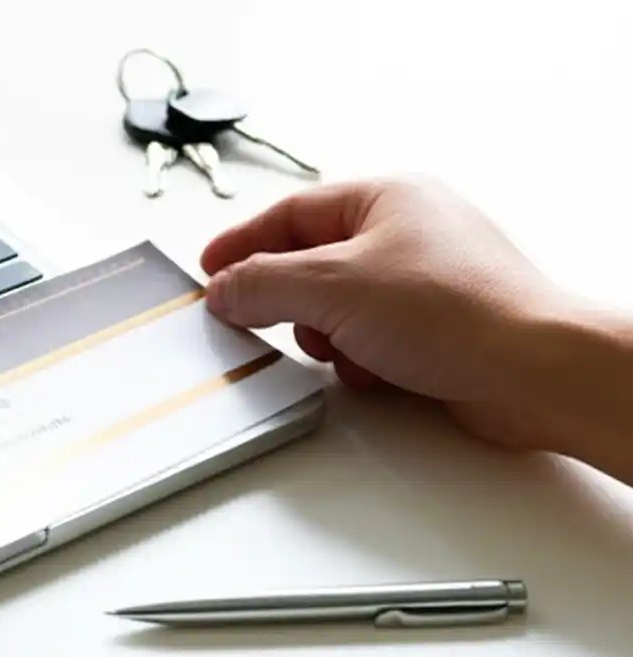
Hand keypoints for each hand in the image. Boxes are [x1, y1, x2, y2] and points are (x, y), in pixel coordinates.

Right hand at [201, 177, 632, 477]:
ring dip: (326, 336)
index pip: (292, 212)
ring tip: (342, 351)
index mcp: (386, 198)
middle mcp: (405, 234)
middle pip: (310, 264)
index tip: (208, 270)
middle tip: (256, 322)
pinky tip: (376, 371)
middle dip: (290, 301)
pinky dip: (358, 359)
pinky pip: (367, 340)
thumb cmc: (454, 309)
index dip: (243, 242)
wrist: (534, 372)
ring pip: (335, 308)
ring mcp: (421, 284)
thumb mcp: (333, 285)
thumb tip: (223, 289)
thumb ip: (264, 284)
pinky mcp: (433, 331)